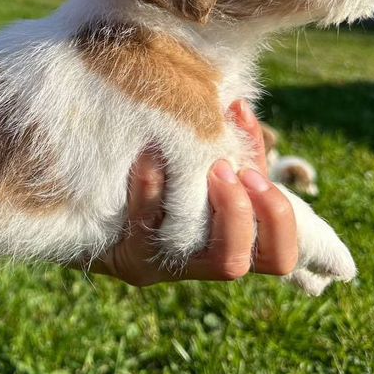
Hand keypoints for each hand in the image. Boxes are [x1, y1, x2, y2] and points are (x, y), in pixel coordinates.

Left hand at [92, 100, 297, 286]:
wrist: (91, 203)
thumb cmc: (157, 179)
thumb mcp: (200, 164)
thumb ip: (228, 145)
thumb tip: (238, 106)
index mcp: (229, 242)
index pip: (282, 255)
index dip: (279, 217)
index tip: (253, 172)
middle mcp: (202, 263)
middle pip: (246, 264)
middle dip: (246, 212)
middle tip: (226, 169)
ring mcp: (168, 266)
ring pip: (218, 262)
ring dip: (222, 210)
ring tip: (206, 165)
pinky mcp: (133, 260)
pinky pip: (149, 230)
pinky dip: (153, 190)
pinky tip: (149, 158)